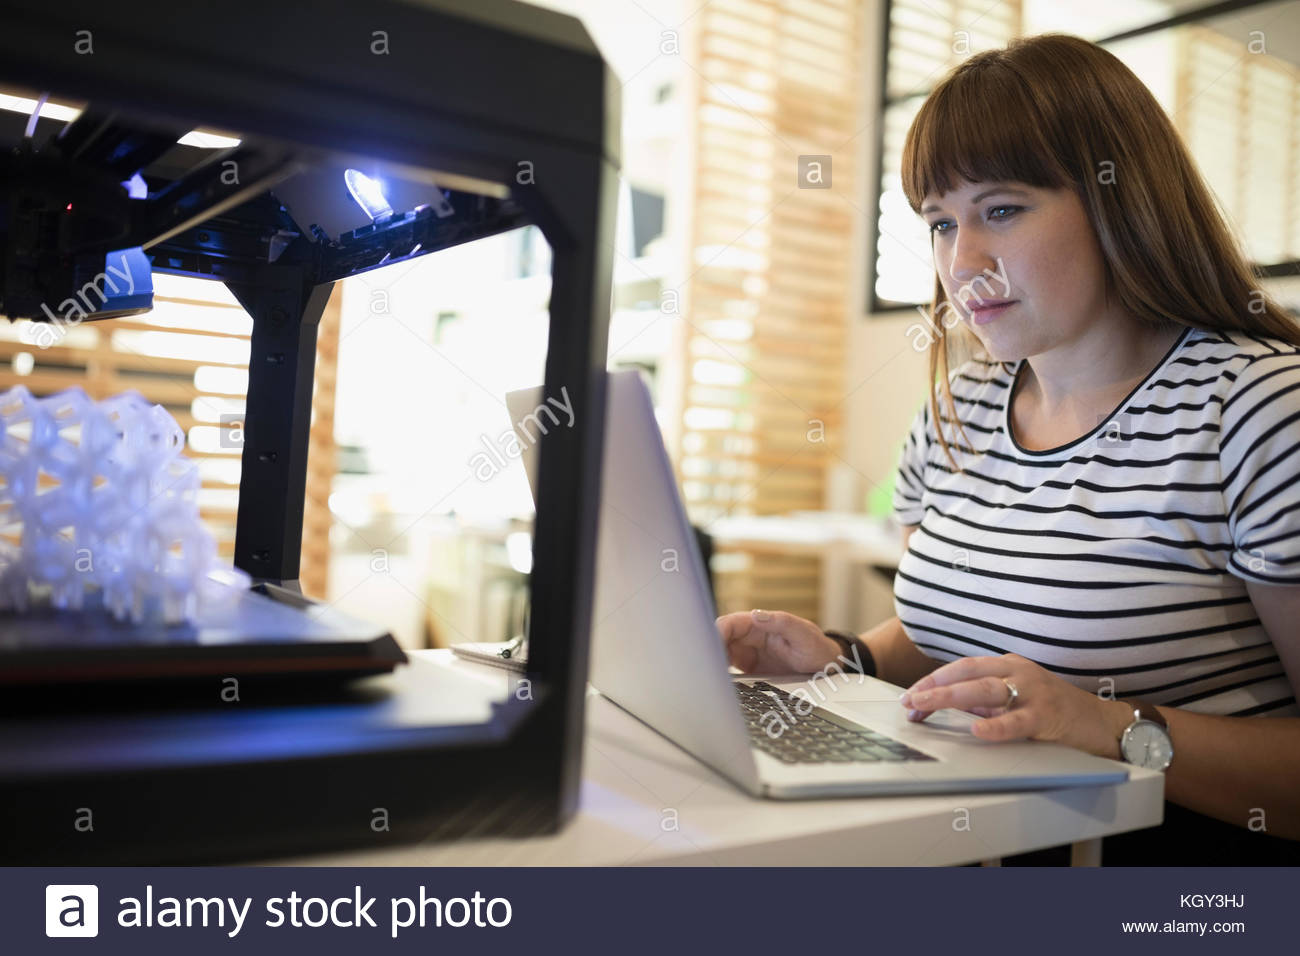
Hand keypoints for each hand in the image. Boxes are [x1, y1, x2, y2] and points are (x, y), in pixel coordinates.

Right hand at [715, 609, 842, 674]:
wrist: (825, 666)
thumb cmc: (816, 647)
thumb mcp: (803, 634)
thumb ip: (781, 623)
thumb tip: (755, 616)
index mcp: (759, 623)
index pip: (728, 624)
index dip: (715, 634)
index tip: (710, 649)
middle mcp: (749, 636)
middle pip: (718, 639)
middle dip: (708, 651)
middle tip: (705, 670)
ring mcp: (746, 651)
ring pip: (719, 654)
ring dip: (712, 664)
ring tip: (709, 680)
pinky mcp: (747, 667)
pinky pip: (727, 668)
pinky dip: (720, 674)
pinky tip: (718, 684)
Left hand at [897, 653, 1131, 758]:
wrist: (1102, 722)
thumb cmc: (1055, 710)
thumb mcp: (1015, 698)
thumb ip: (985, 701)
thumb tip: (946, 707)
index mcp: (1007, 665)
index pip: (962, 667)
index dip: (933, 679)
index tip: (910, 695)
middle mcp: (1018, 672)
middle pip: (967, 674)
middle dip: (933, 687)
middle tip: (909, 701)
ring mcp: (1033, 692)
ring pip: (985, 690)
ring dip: (949, 697)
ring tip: (925, 706)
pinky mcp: (1048, 715)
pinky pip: (1017, 721)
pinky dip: (995, 725)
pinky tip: (977, 730)